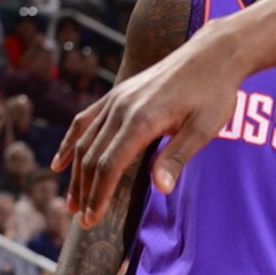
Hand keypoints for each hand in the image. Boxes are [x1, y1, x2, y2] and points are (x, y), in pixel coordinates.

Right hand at [58, 25, 244, 223]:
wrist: (212, 55)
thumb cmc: (214, 93)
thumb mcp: (204, 129)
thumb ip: (177, 158)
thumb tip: (159, 188)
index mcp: (142, 119)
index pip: (110, 165)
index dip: (99, 195)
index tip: (92, 219)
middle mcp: (122, 108)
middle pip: (92, 156)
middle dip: (85, 190)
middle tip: (80, 219)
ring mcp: (117, 99)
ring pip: (85, 140)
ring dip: (76, 172)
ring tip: (71, 201)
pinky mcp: (118, 94)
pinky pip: (86, 120)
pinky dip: (71, 141)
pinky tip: (61, 161)